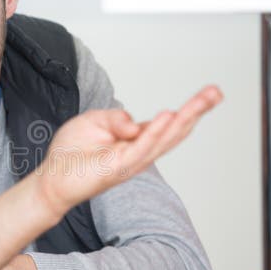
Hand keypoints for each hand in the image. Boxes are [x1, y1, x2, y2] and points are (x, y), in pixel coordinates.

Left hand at [35, 85, 221, 215]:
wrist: (52, 178)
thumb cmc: (71, 152)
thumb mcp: (94, 121)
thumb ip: (116, 118)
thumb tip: (136, 123)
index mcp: (136, 139)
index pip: (168, 122)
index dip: (189, 108)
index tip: (211, 92)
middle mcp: (140, 151)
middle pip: (175, 129)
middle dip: (197, 110)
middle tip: (218, 92)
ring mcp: (132, 161)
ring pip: (165, 139)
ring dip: (185, 118)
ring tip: (203, 100)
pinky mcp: (119, 168)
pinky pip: (141, 149)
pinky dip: (155, 133)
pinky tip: (168, 118)